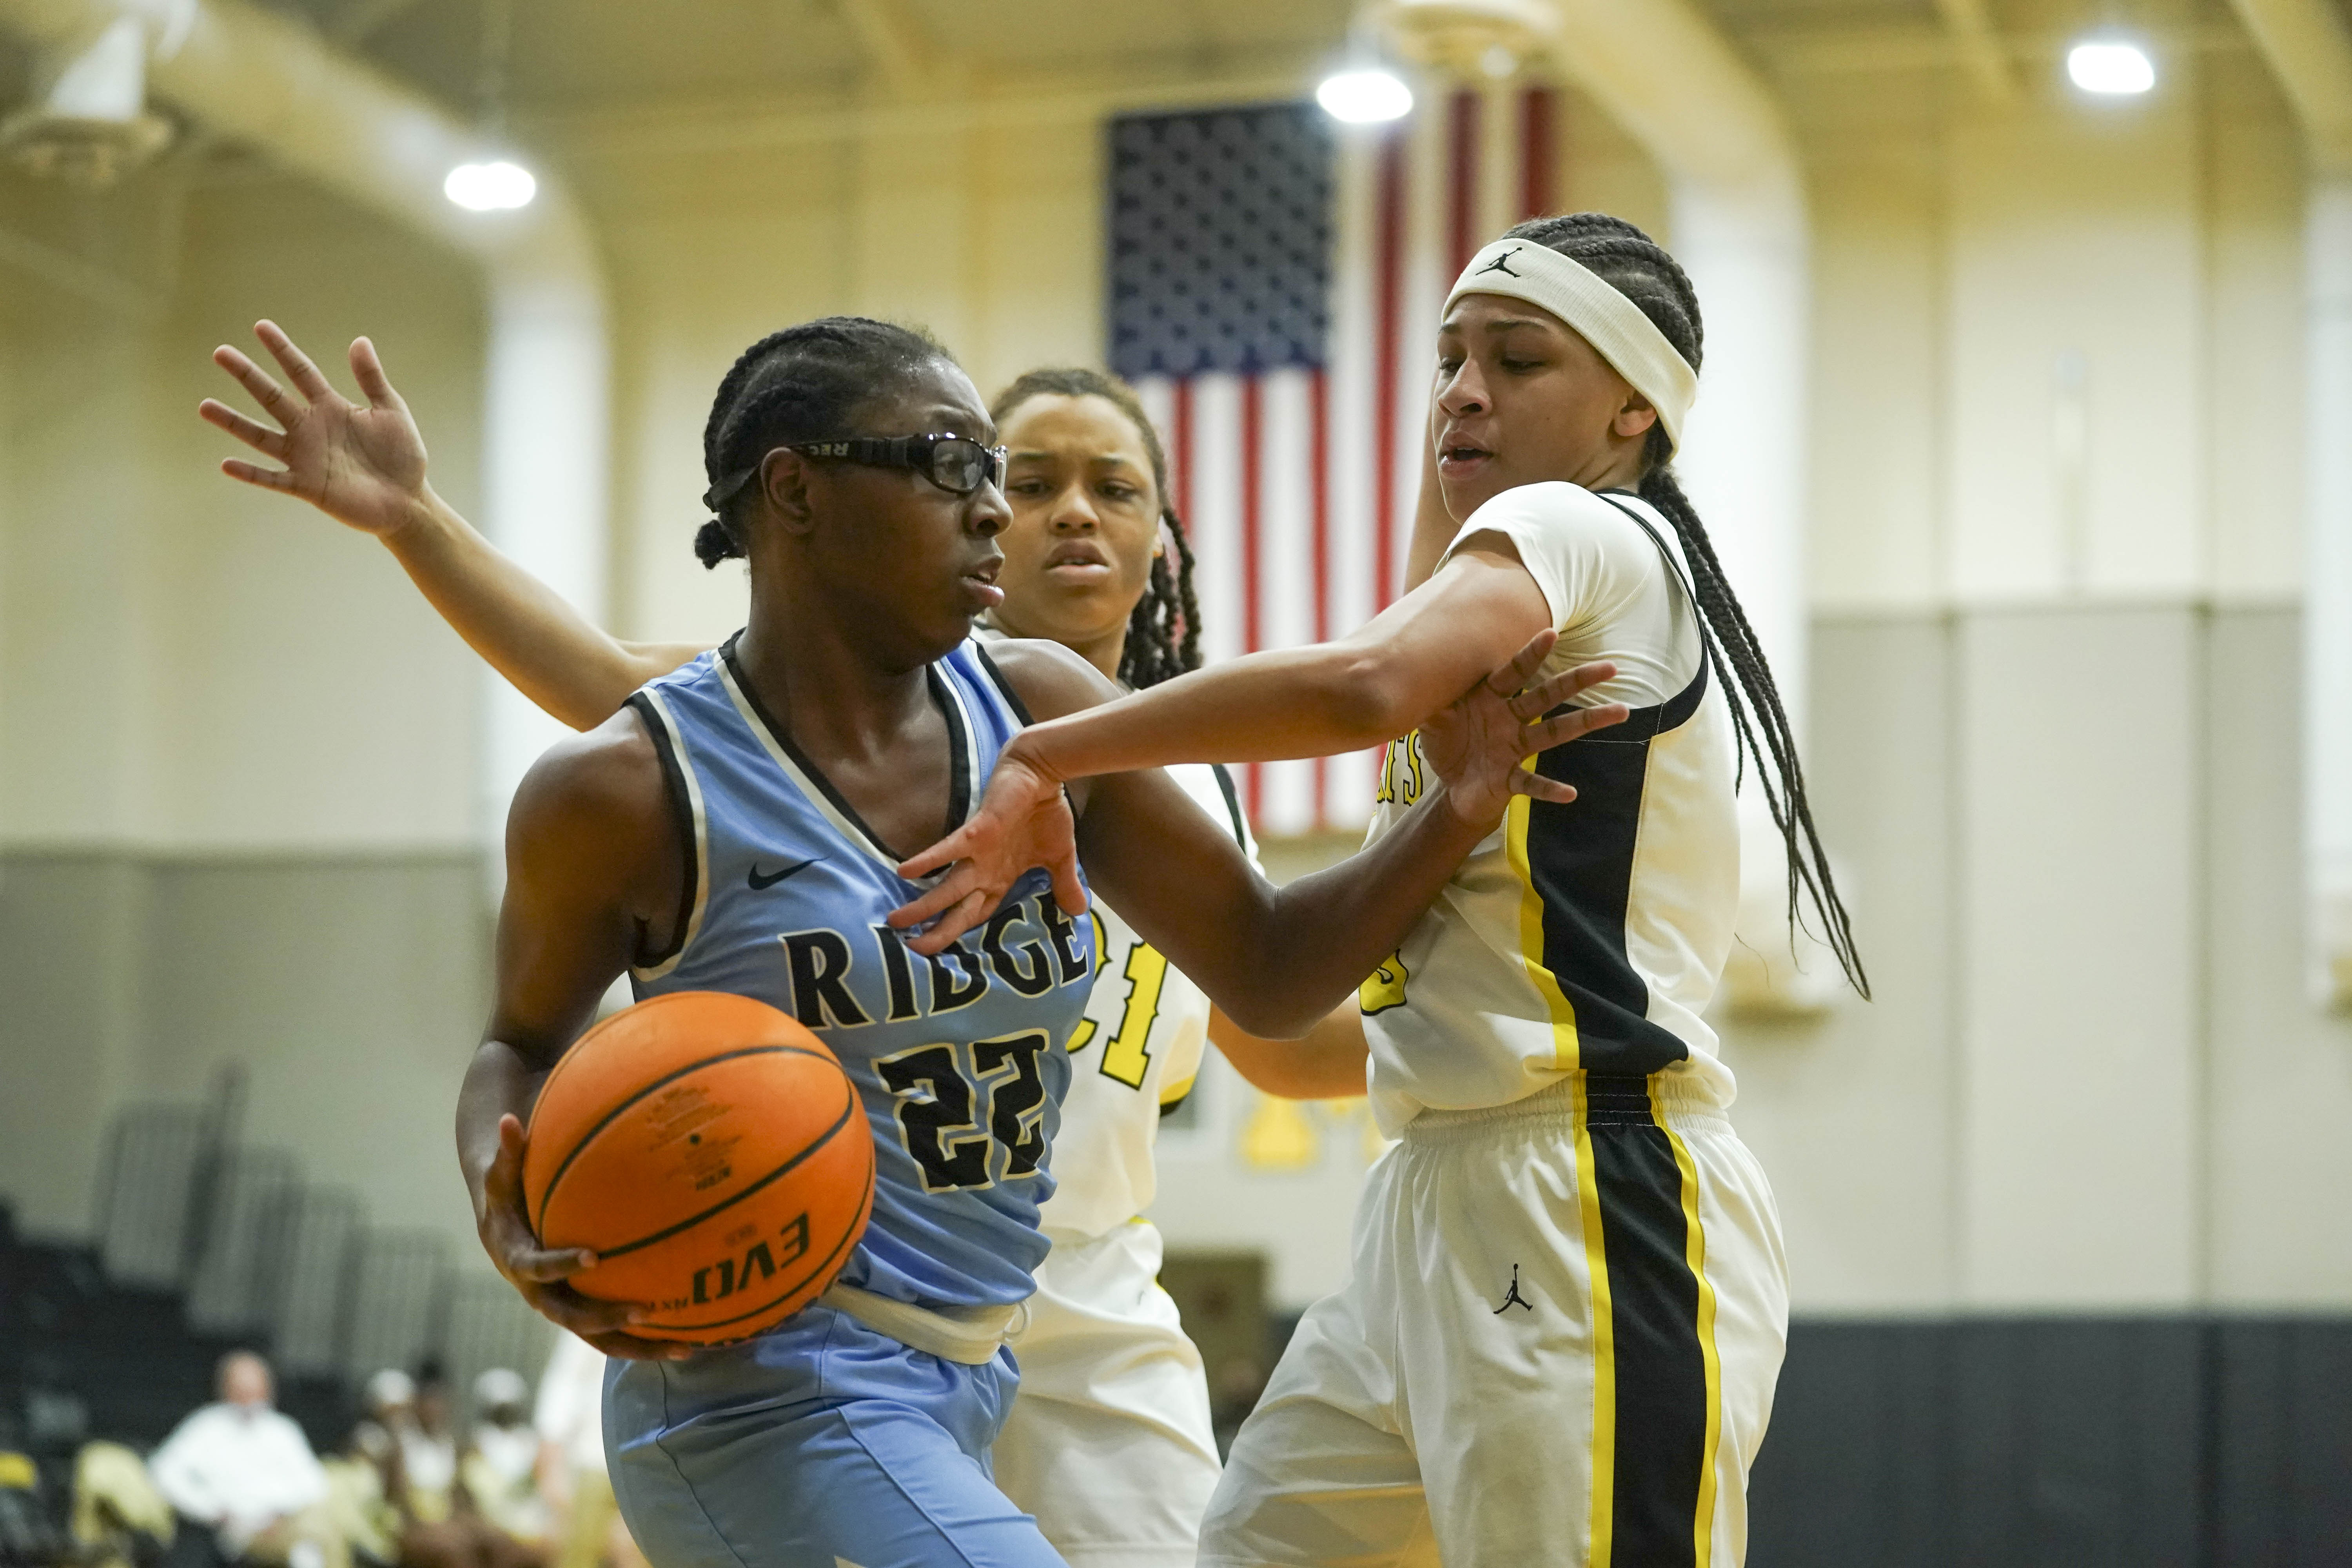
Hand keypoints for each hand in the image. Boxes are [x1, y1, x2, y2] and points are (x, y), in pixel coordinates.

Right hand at [200, 321, 431, 536]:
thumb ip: (372, 379)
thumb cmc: (402, 456)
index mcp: (331, 407)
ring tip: (205, 406)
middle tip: (220, 352)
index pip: (301, 372)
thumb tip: (360, 340)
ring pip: (262, 436)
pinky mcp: (308, 486)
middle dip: (247, 375)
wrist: (408, 500)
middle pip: (272, 397)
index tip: (261, 326)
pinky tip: (226, 463)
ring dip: (234, 422)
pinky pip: (273, 478)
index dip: (282, 350)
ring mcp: (306, 457)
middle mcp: (311, 428)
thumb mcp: (391, 412)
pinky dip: (251, 473)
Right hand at [476, 1114, 689, 1360]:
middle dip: (606, 1318)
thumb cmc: (506, 1194)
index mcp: (518, 1260)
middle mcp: (539, 1292)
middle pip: (571, 1316)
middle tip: (645, 1311)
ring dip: (638, 1346)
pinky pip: (613, 1333)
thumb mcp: (502, 1174)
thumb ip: (509, 1151)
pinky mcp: (582, 1311)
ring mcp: (562, 1307)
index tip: (593, 1257)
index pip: (537, 1267)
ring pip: (597, 1337)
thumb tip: (508, 1119)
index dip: (562, 1264)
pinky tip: (689, 1340)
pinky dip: (645, 1340)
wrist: (503, 1229)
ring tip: (684, 1349)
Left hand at [889, 747, 1086, 954]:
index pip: (976, 915)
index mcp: (1000, 879)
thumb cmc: (1046, 813)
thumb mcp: (1061, 857)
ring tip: (896, 922)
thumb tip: (1079, 912)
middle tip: (909, 951)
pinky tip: (904, 871)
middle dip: (935, 933)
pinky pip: (949, 849)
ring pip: (946, 887)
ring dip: (922, 905)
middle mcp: (984, 871)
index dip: (959, 934)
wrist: (1043, 774)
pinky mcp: (976, 833)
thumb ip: (1064, 885)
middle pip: (957, 910)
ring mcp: (978, 854)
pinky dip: (928, 860)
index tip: (939, 957)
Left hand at [1418, 630, 1628, 826]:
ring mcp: (1515, 749)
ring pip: (1555, 733)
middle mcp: (1512, 720)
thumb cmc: (1448, 742)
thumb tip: (1413, 662)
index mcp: (1493, 698)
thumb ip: (1431, 691)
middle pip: (1549, 695)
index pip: (1515, 672)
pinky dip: (1550, 789)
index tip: (1551, 633)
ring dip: (1586, 722)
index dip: (1532, 654)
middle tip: (1611, 666)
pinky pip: (1532, 782)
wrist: (1449, 786)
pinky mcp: (1510, 779)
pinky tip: (1571, 793)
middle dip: (1578, 680)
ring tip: (1620, 711)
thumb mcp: (1433, 715)